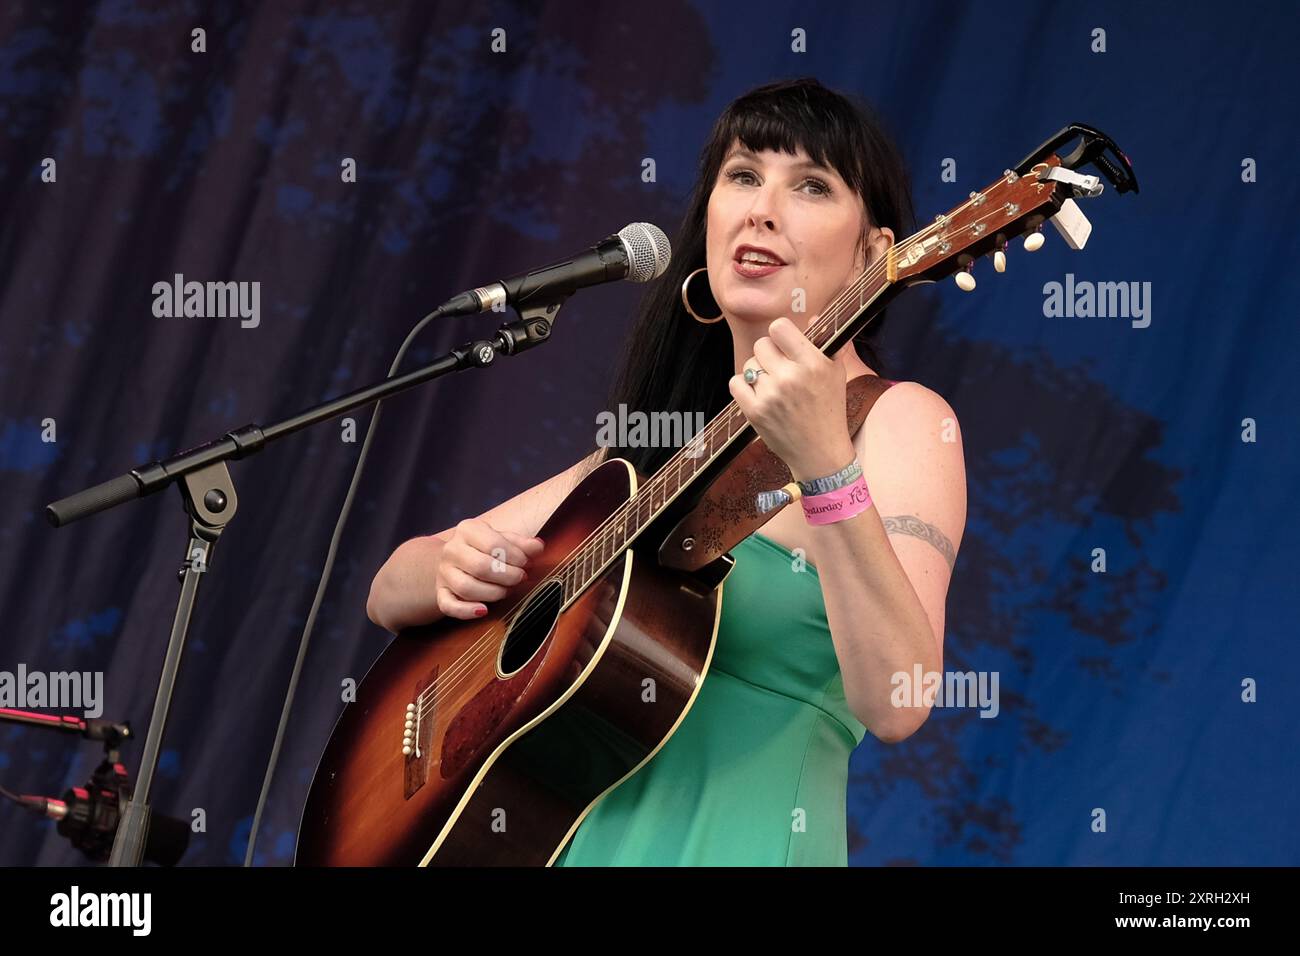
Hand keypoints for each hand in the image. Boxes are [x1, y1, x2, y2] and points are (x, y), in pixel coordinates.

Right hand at [435, 519, 544, 618]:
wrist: (457, 558)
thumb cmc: (486, 549)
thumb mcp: (504, 540)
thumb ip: (522, 544)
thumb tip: (538, 547)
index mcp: (467, 530)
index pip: (493, 544)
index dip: (515, 556)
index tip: (526, 563)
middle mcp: (451, 549)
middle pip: (480, 566)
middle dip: (507, 576)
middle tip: (520, 578)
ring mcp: (444, 573)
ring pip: (466, 588)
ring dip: (493, 593)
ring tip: (507, 591)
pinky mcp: (441, 592)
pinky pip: (448, 606)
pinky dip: (466, 611)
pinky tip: (483, 610)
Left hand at [727, 317, 855, 481]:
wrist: (821, 453)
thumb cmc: (829, 410)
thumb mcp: (836, 374)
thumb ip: (827, 343)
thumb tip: (813, 319)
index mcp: (813, 364)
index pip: (779, 327)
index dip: (779, 334)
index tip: (784, 344)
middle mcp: (790, 378)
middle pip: (761, 345)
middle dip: (769, 354)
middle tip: (779, 369)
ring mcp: (770, 396)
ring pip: (749, 365)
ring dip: (758, 372)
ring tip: (773, 386)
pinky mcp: (754, 412)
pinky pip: (735, 383)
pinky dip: (743, 387)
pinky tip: (758, 394)